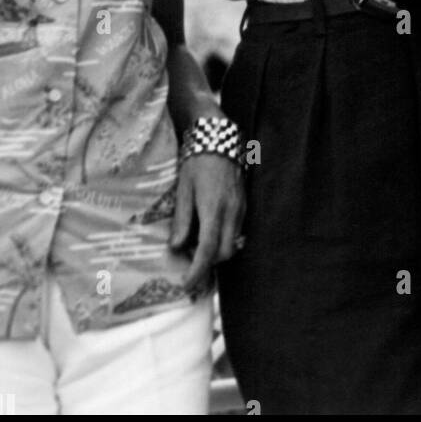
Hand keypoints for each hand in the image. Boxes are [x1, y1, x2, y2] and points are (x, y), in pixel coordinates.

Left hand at [171, 148, 244, 297]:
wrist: (218, 137)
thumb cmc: (197, 162)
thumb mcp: (183, 189)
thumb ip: (182, 219)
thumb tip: (176, 247)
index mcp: (213, 209)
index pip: (207, 250)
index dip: (197, 271)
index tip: (186, 284)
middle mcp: (231, 212)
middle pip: (225, 252)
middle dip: (209, 264)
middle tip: (189, 264)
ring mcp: (240, 208)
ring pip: (233, 243)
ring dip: (217, 251)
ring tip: (197, 247)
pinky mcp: (244, 203)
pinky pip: (237, 230)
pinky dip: (224, 238)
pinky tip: (210, 231)